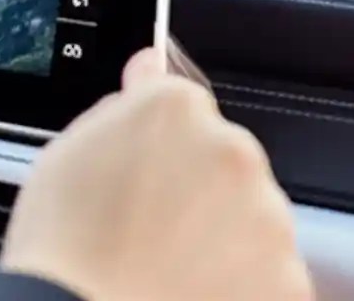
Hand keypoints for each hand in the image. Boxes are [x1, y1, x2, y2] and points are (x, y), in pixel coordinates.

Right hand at [0, 44, 312, 300]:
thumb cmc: (64, 247)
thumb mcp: (65, 154)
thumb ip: (118, 109)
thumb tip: (146, 74)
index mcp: (172, 110)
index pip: (182, 104)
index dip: (158, 139)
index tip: (145, 163)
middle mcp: (230, 151)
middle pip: (224, 158)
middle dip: (196, 187)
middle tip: (147, 227)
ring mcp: (266, 217)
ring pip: (251, 216)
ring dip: (221, 235)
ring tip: (164, 267)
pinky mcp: (288, 278)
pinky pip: (269, 272)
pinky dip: (240, 283)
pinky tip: (188, 291)